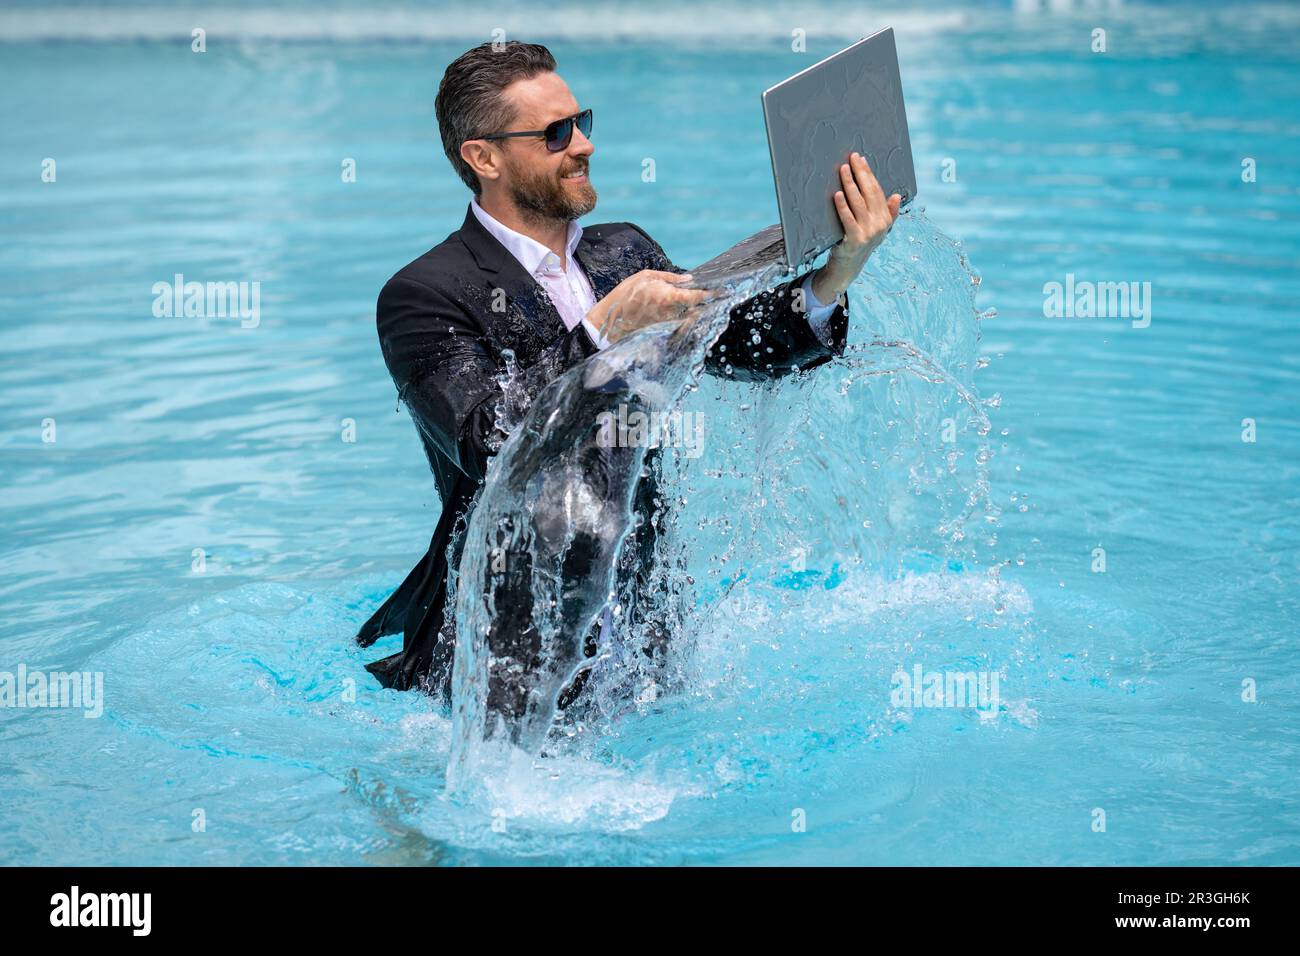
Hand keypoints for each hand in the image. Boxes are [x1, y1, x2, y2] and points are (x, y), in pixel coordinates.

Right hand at [588, 270, 713, 342]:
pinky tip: (684, 318)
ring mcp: (667, 325)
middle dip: (704, 306)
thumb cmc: (625, 295)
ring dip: (694, 314)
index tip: (722, 291)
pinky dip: (684, 323)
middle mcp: (670, 313)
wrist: (609, 320)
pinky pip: (678, 327)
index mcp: (668, 296)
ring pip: (689, 320)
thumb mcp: (645, 276)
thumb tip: (689, 279)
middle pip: (696, 310)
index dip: (710, 294)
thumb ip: (669, 278)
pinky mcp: (662, 332)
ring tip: (698, 308)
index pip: (696, 297)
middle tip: (715, 299)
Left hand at [810, 152, 901, 306]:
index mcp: (885, 218)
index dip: (869, 174)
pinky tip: (837, 194)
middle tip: (852, 158)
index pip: (877, 190)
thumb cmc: (860, 242)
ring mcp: (868, 232)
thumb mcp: (877, 228)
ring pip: (858, 203)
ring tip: (843, 170)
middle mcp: (879, 224)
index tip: (860, 159)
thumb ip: (888, 212)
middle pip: (869, 193)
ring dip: (850, 184)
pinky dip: (842, 206)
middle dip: (860, 173)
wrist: (849, 266)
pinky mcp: (854, 240)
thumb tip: (896, 196)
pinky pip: (847, 219)